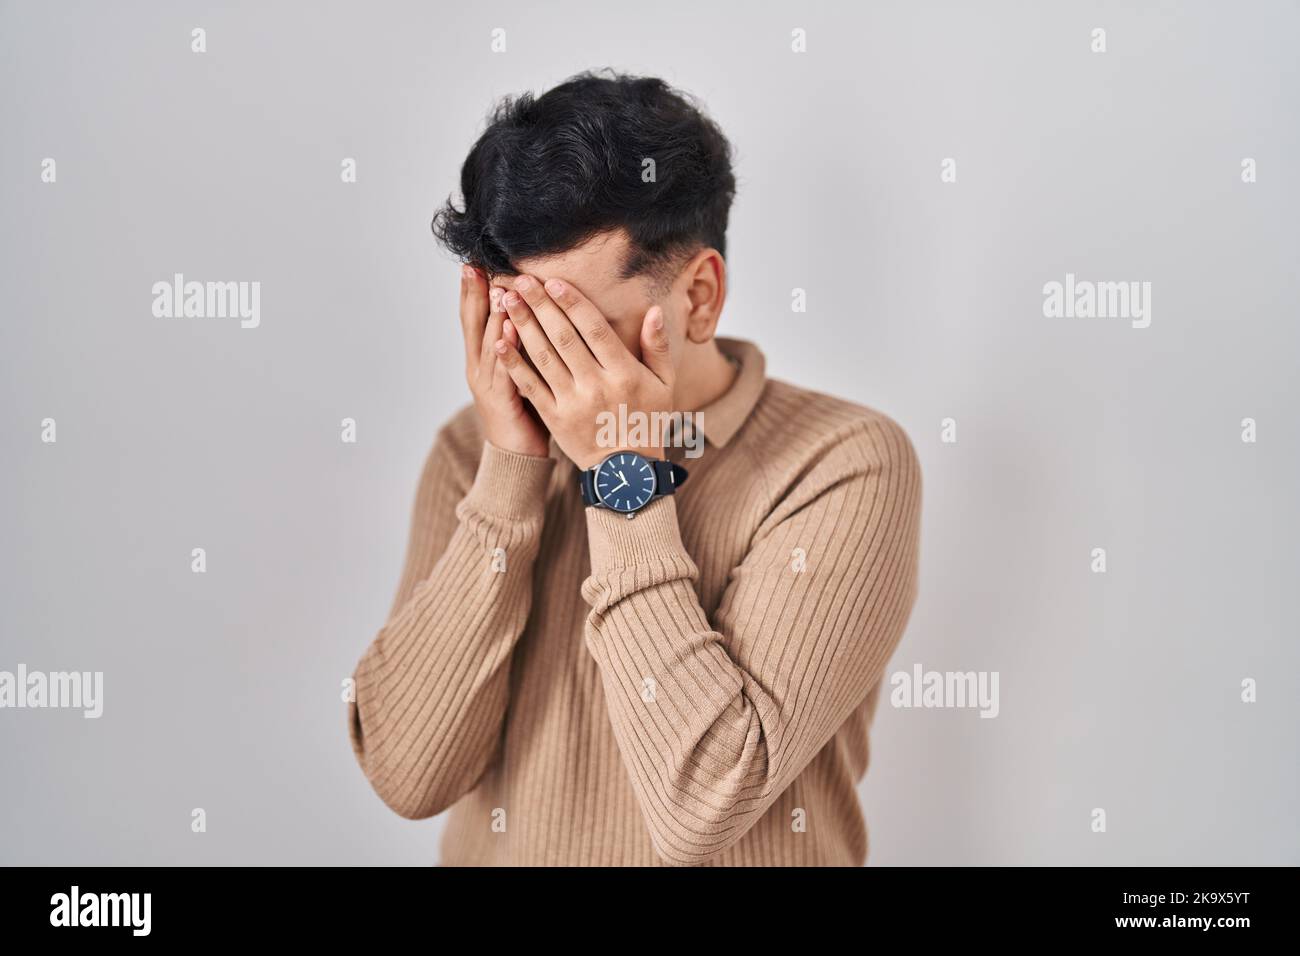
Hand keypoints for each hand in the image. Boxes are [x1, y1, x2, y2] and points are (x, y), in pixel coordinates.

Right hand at [459, 264, 549, 457]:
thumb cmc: (525, 413)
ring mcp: (486, 385)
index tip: (474, 262)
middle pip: (474, 324)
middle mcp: (479, 368)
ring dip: (494, 316)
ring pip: (489, 343)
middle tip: (475, 265)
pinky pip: (504, 371)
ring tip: (499, 288)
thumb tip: (530, 313)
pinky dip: (507, 349)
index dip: (472, 291)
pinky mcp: (501, 401)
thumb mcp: (523, 372)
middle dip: (475, 294)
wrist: (516, 457)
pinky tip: (512, 329)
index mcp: (483, 360)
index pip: (474, 318)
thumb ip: (523, 345)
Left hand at [493, 274, 674, 469]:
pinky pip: (531, 386)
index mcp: (624, 373)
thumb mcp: (664, 385)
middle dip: (540, 306)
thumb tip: (655, 310)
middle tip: (521, 279)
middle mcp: (597, 386)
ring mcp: (573, 403)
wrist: (627, 472)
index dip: (572, 303)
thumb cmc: (647, 422)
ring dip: (522, 326)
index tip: (553, 281)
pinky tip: (499, 342)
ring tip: (506, 299)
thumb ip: (658, 346)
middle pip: (564, 338)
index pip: (594, 330)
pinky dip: (514, 363)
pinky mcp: (554, 418)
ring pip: (544, 357)